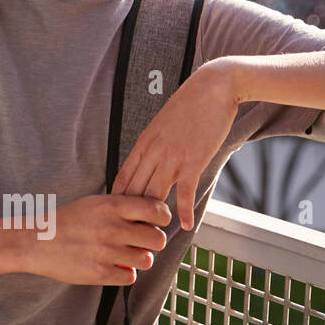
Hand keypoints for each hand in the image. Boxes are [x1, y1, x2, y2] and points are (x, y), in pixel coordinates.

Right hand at [33, 194, 169, 284]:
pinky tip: (110, 265)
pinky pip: (130, 277)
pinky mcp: (100, 273)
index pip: (157, 211)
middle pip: (158, 240)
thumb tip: (154, 219)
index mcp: (111, 206)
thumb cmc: (67, 221)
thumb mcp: (94, 204)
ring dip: (137, 259)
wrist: (35, 242)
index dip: (162, 218)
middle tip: (138, 242)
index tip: (155, 222)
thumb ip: (123, 209)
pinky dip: (123, 273)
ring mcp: (106, 252)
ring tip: (120, 254)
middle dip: (151, 242)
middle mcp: (112, 228)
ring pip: (146, 260)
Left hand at [112, 60, 237, 229]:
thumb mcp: (162, 125)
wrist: (211, 88)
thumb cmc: (188, 107)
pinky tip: (184, 226)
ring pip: (154, 194)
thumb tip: (149, 160)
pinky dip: (184, 211)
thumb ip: (154, 145)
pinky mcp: (192, 161)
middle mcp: (152, 153)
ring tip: (150, 236)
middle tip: (127, 233)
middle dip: (129, 213)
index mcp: (143, 144)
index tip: (113, 216)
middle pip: (134, 190)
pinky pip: (184, 192)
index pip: (123, 177)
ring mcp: (171, 158)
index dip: (116, 199)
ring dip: (152, 217)